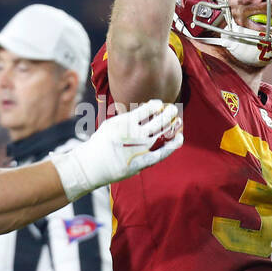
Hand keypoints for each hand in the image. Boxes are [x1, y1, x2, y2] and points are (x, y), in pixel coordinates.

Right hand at [50, 100, 182, 199]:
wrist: (92, 165)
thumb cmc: (102, 143)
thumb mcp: (111, 124)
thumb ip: (128, 116)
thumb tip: (147, 108)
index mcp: (125, 122)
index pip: (147, 109)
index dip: (156, 105)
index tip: (159, 104)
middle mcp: (134, 135)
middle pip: (159, 120)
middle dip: (169, 112)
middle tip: (172, 109)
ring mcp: (140, 149)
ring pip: (164, 134)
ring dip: (173, 125)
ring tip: (178, 120)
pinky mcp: (143, 162)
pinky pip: (163, 152)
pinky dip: (173, 144)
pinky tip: (179, 138)